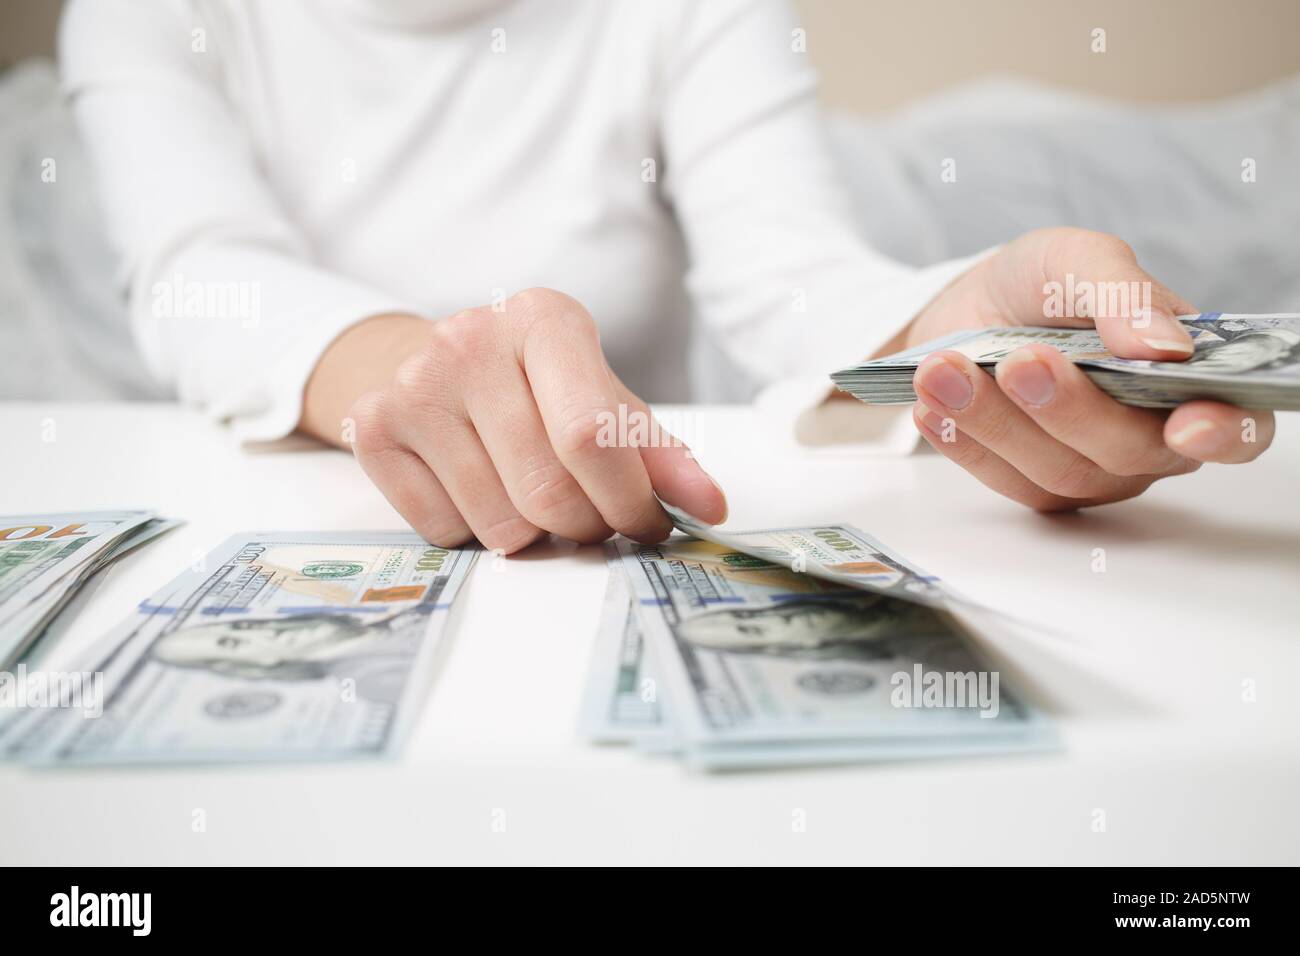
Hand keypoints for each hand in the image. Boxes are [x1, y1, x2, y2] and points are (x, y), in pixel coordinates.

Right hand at [300, 289, 726, 551]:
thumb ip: (658, 454)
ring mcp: (414, 383)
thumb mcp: (602, 400)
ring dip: (532, 535)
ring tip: (531, 499)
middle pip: (547, 489)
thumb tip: (710, 507)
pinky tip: (478, 492)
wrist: (434, 365)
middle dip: (586, 526)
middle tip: (591, 520)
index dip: (628, 499)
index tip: (644, 522)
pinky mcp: (373, 427)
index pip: (592, 434)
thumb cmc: (536, 388)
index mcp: (544, 319)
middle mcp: (471, 339)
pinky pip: (444, 530)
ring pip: (498, 522)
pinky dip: (474, 533)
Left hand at [905, 228, 1273, 509]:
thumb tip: (1166, 348)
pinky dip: (966, 442)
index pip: (1238, 424)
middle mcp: (1153, 435)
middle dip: (1071, 408)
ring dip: (996, 420)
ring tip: (944, 370)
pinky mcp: (1036, 485)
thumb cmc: (1042, 284)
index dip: (1226, 432)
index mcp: (1190, 377)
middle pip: (1132, 450)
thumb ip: (1125, 295)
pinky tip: (934, 404)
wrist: (969, 307)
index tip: (1189, 423)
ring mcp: (1095, 469)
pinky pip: (1007, 481)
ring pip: (1060, 471)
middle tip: (1018, 362)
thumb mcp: (1076, 260)